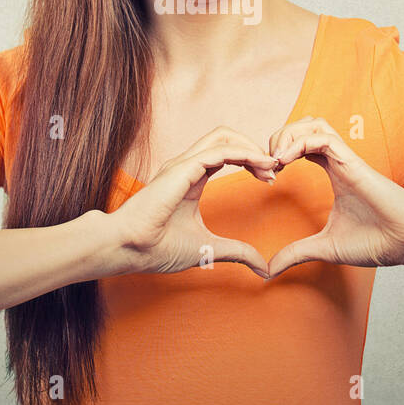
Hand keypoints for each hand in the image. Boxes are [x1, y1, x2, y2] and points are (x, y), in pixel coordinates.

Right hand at [109, 127, 276, 278]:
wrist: (128, 248)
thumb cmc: (156, 248)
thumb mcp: (209, 249)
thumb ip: (237, 252)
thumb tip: (263, 268)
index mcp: (191, 178)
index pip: (226, 154)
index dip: (251, 161)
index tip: (270, 179)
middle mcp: (187, 165)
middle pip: (226, 138)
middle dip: (254, 149)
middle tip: (275, 170)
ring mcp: (183, 164)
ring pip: (223, 136)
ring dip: (251, 147)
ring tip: (271, 165)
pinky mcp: (182, 168)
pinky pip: (219, 150)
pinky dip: (243, 153)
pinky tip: (260, 166)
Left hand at [266, 116, 403, 276]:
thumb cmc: (376, 242)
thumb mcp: (324, 248)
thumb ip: (296, 253)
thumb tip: (268, 270)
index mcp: (333, 172)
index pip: (301, 144)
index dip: (279, 153)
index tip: (267, 178)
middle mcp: (339, 161)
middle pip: (305, 126)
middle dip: (279, 137)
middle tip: (267, 165)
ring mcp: (347, 160)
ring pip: (314, 124)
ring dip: (288, 135)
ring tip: (275, 160)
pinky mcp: (354, 163)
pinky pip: (323, 138)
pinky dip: (299, 143)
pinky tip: (285, 162)